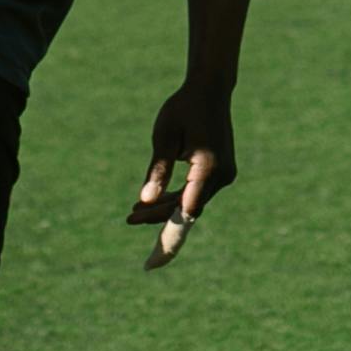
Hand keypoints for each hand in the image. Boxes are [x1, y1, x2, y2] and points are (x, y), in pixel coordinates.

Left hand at [131, 80, 234, 267]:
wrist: (210, 90)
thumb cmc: (183, 108)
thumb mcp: (164, 137)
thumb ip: (157, 170)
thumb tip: (145, 201)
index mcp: (208, 168)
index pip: (184, 212)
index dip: (166, 235)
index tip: (152, 261)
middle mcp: (221, 176)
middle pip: (186, 210)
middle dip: (158, 219)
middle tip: (128, 220)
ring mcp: (223, 176)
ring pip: (190, 203)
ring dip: (164, 209)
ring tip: (132, 213)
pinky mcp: (219, 173)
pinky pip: (195, 193)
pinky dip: (175, 199)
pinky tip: (149, 202)